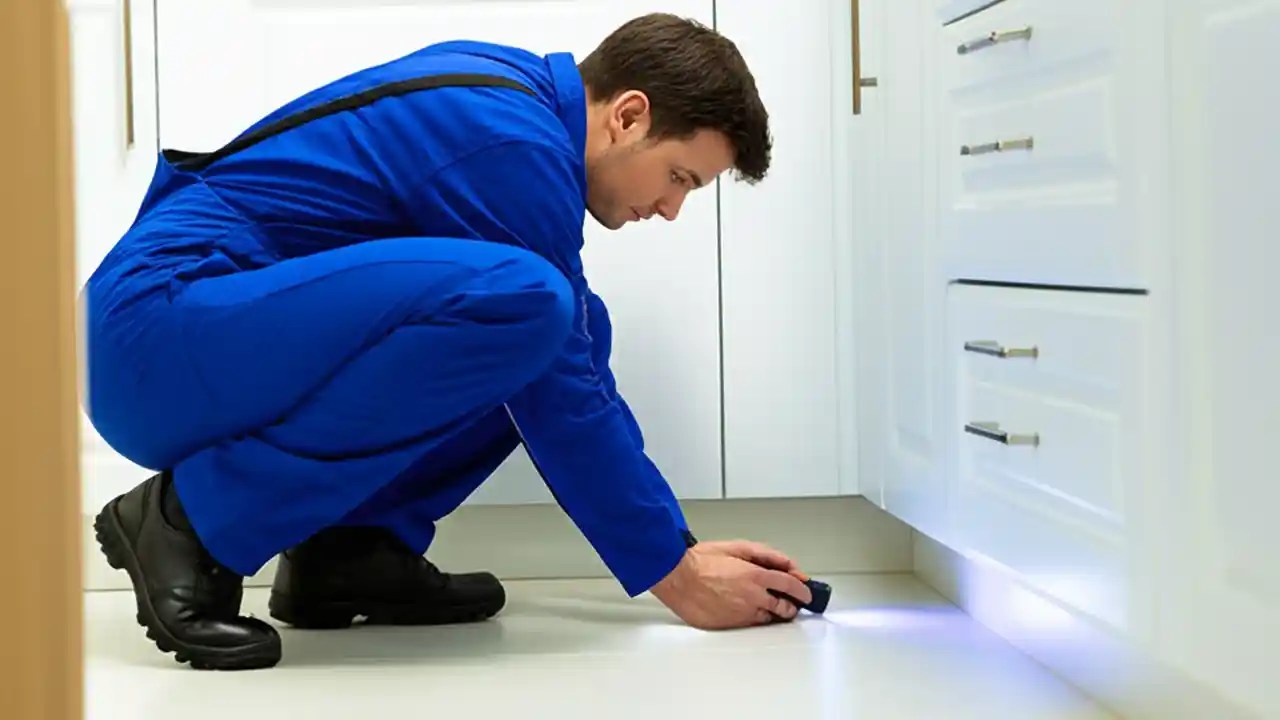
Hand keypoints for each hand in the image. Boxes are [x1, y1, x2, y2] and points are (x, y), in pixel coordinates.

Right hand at [649, 539, 813, 629]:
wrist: (678, 578)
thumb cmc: (702, 561)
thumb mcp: (737, 547)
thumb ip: (766, 555)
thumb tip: (786, 563)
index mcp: (756, 576)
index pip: (791, 585)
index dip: (803, 590)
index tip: (806, 591)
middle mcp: (753, 598)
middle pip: (784, 608)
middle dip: (791, 605)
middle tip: (791, 602)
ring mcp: (742, 614)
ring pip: (768, 619)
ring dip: (772, 613)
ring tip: (767, 605)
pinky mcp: (730, 625)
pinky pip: (750, 624)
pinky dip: (754, 617)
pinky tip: (746, 608)